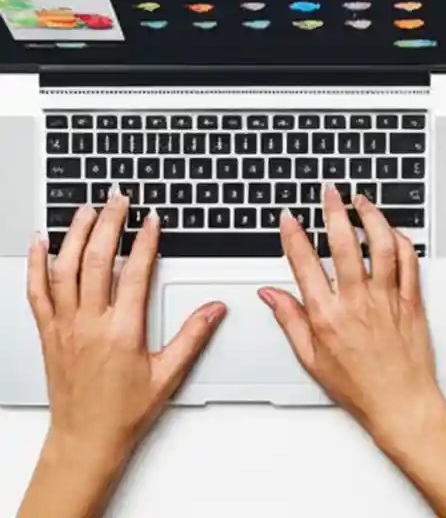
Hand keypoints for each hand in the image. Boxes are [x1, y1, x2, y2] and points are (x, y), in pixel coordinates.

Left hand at [22, 189, 224, 517]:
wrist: (85, 438)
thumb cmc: (123, 412)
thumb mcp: (169, 374)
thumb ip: (193, 336)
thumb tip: (215, 309)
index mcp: (122, 331)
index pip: (134, 272)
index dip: (144, 241)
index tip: (152, 220)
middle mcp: (89, 324)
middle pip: (95, 260)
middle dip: (108, 224)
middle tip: (118, 200)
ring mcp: (64, 326)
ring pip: (64, 269)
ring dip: (74, 235)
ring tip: (86, 210)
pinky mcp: (48, 333)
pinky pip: (37, 292)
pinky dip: (37, 264)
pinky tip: (41, 243)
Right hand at [261, 186, 445, 453]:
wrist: (401, 402)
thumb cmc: (358, 386)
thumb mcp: (311, 359)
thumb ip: (290, 320)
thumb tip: (271, 294)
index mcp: (327, 316)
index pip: (305, 264)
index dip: (294, 235)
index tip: (290, 216)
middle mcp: (357, 302)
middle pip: (345, 244)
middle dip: (334, 211)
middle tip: (329, 192)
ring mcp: (387, 299)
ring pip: (381, 246)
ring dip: (371, 217)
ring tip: (361, 201)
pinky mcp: (412, 301)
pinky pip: (409, 262)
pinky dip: (401, 240)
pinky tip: (392, 230)